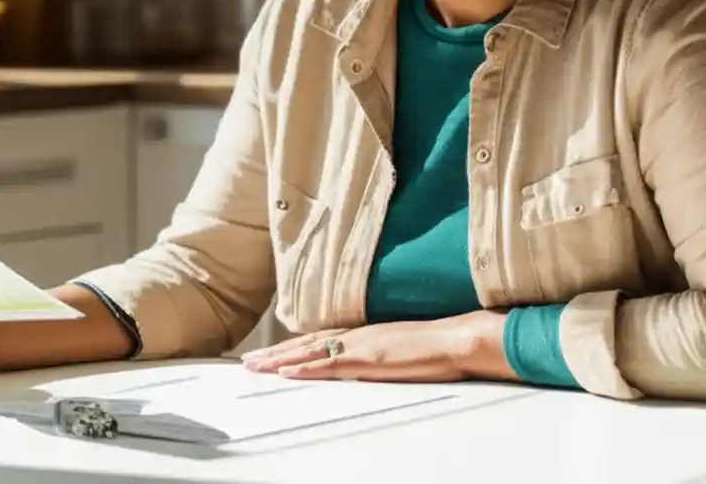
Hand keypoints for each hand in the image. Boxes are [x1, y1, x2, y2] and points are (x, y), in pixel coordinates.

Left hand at [240, 312, 516, 382]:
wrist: (456, 339)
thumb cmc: (436, 346)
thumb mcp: (401, 349)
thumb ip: (380, 353)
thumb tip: (370, 362)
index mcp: (363, 332)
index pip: (319, 339)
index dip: (292, 346)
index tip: (271, 354)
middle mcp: (355, 334)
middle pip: (306, 343)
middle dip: (276, 353)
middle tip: (249, 362)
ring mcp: (359, 345)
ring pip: (309, 352)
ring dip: (279, 361)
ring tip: (256, 368)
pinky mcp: (366, 358)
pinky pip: (328, 364)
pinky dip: (304, 367)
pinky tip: (286, 372)